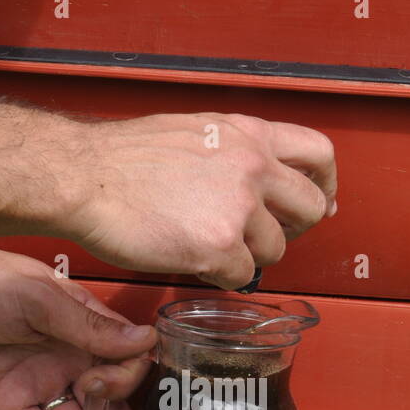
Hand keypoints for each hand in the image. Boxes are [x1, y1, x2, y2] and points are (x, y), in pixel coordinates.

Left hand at [0, 240, 155, 409]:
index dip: (124, 382)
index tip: (111, 387)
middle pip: (104, 407)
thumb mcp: (41, 299)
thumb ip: (92, 326)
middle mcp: (66, 359)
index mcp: (82, 328)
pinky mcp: (8, 404)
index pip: (122, 365)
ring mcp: (38, 384)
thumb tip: (146, 339)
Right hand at [49, 111, 336, 288]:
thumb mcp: (196, 132)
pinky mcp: (218, 247)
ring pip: (274, 251)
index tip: (320, 202)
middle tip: (266, 237)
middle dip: (293, 230)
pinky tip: (193, 260)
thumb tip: (266, 178)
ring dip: (247, 257)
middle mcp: (252, 167)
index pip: (319, 154)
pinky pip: (241, 277)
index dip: (325, 185)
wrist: (85, 177)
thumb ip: (237, 151)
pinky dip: (219, 277)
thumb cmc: (124, 158)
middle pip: (310, 209)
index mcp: (248, 134)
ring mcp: (238, 209)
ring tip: (210, 246)